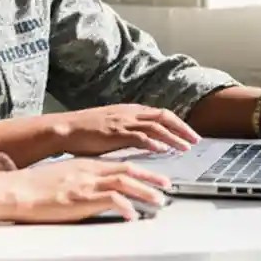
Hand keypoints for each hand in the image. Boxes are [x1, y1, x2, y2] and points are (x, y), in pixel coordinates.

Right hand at [0, 159, 170, 222]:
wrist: (16, 190)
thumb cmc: (34, 187)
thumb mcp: (63, 176)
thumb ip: (82, 179)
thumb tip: (96, 188)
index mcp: (86, 165)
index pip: (120, 164)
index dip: (142, 169)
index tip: (156, 176)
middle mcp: (89, 171)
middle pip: (128, 171)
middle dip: (151, 178)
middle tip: (167, 187)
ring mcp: (86, 184)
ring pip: (125, 184)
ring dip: (145, 192)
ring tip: (158, 202)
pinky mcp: (80, 199)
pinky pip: (110, 200)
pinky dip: (125, 206)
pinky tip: (132, 215)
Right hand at [51, 104, 201, 156]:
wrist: (65, 129)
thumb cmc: (84, 131)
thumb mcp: (111, 126)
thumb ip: (128, 131)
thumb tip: (144, 140)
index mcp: (129, 110)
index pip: (160, 113)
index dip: (178, 123)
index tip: (189, 134)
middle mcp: (129, 113)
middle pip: (164, 116)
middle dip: (182, 128)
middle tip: (195, 140)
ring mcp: (123, 122)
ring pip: (156, 126)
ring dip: (173, 137)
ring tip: (185, 148)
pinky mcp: (115, 133)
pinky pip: (140, 137)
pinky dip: (154, 142)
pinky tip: (163, 150)